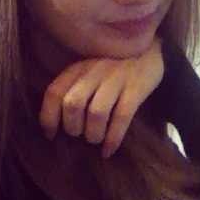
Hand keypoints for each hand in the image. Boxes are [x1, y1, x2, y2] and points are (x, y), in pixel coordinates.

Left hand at [39, 37, 163, 157]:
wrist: (151, 50)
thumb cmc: (114, 65)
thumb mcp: (90, 68)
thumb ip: (74, 86)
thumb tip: (55, 122)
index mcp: (79, 67)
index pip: (54, 92)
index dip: (48, 117)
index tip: (51, 134)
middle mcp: (94, 71)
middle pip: (73, 104)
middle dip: (72, 127)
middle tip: (79, 135)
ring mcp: (116, 79)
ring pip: (96, 113)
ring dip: (93, 134)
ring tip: (96, 140)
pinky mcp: (136, 88)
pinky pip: (121, 117)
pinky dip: (113, 138)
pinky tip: (109, 150)